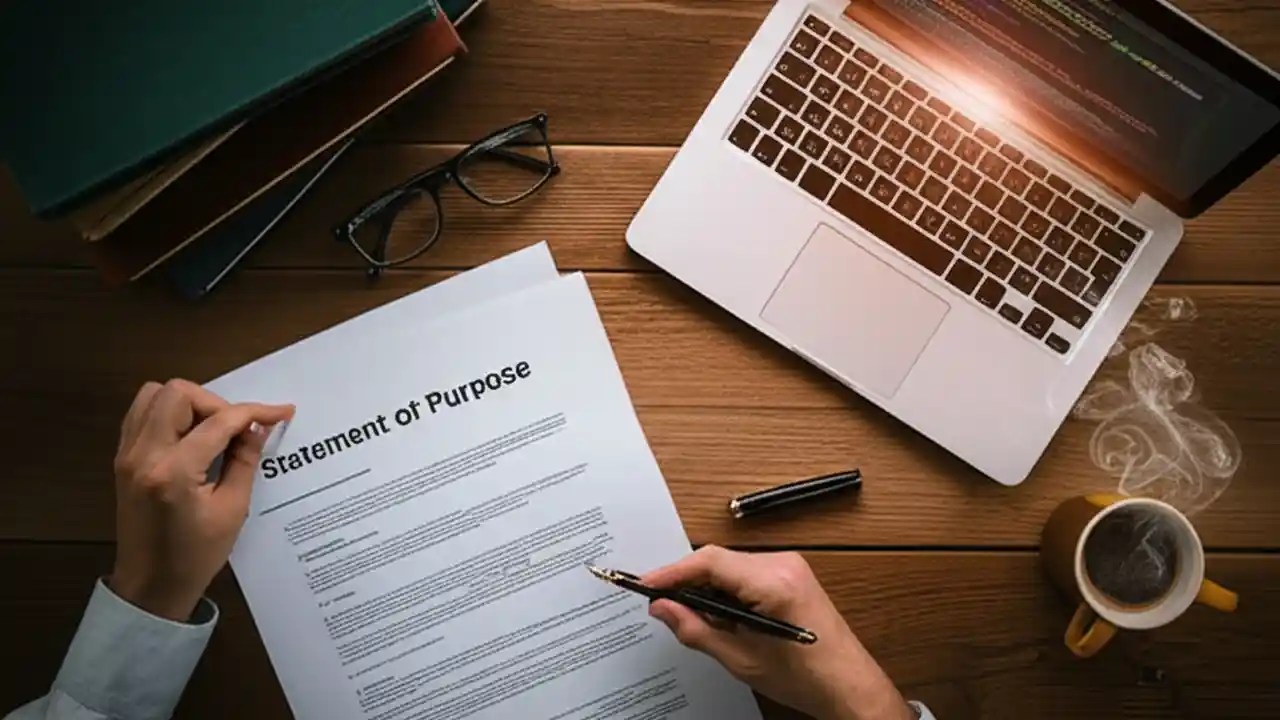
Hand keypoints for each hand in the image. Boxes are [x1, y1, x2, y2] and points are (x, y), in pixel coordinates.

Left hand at [110, 379, 293, 620]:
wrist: (150, 585)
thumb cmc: (195, 556)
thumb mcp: (232, 510)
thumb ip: (244, 461)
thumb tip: (257, 428)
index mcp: (174, 472)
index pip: (218, 422)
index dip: (254, 412)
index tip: (280, 412)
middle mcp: (144, 455)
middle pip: (177, 393)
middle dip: (215, 403)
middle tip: (235, 429)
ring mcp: (127, 454)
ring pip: (154, 395)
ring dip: (189, 403)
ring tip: (212, 429)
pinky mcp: (123, 459)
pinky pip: (142, 414)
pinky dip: (168, 413)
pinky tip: (190, 434)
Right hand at [645, 546, 911, 719]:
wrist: (848, 684)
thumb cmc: (807, 676)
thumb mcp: (741, 659)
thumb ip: (696, 629)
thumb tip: (663, 608)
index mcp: (773, 583)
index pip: (709, 562)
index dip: (672, 572)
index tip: (646, 584)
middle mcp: (783, 565)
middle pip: (718, 561)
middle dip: (687, 582)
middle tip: (662, 606)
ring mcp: (790, 566)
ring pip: (730, 566)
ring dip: (707, 587)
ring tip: (693, 618)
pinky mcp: (792, 574)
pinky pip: (746, 572)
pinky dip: (726, 589)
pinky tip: (719, 615)